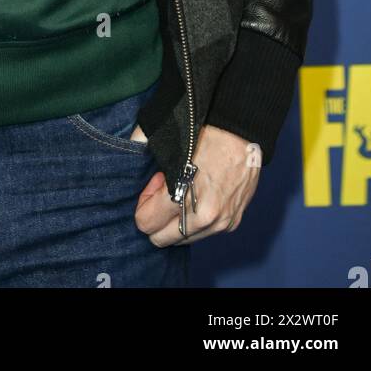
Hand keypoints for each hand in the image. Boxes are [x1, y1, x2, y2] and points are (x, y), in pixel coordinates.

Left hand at [129, 123, 261, 246]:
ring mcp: (220, 223)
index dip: (144, 203)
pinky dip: (195, 220)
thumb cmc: (204, 132)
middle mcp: (203, 217)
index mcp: (183, 196)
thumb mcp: (167, 139)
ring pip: (183, 239)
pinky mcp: (232, 222)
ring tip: (185, 189)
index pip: (146, 224)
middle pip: (162, 239)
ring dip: (177, 220)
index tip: (155, 184)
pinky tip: (199, 195)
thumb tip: (126, 157)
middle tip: (166, 189)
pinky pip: (203, 233)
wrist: (243, 132)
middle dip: (158, 217)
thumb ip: (141, 148)